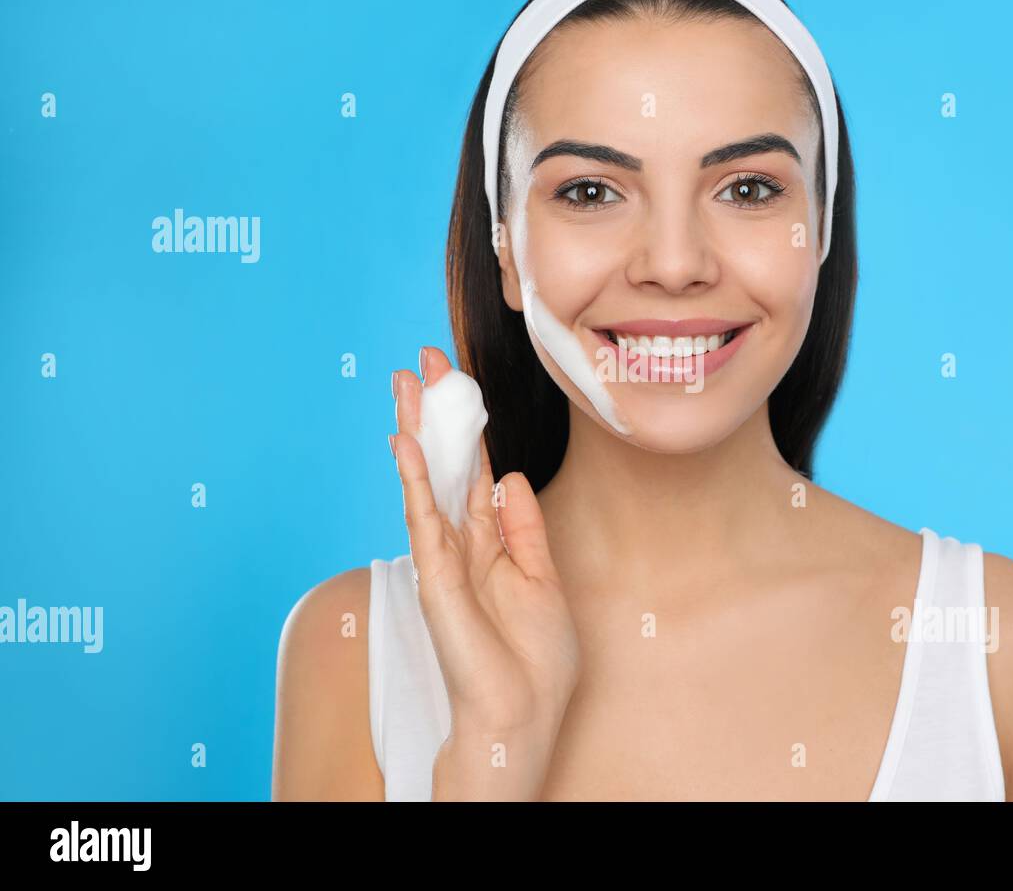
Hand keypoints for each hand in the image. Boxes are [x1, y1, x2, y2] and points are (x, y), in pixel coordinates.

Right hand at [390, 346, 580, 798]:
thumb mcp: (543, 577)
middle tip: (422, 363)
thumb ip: (524, 527)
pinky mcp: (435, 576)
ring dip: (416, 431)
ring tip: (405, 384)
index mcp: (491, 543)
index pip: (477, 472)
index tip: (459, 383)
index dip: (470, 428)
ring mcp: (443, 558)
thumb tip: (512, 476)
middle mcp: (462, 544)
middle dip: (434, 415)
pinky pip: (423, 517)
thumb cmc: (535, 659)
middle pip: (446, 465)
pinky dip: (416, 478)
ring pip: (428, 480)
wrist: (523, 712)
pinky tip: (407, 441)